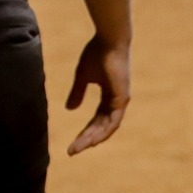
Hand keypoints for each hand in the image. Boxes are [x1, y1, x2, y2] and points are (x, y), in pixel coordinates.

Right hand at [66, 35, 130, 153]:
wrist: (109, 40)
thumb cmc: (97, 53)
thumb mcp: (82, 75)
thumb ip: (77, 92)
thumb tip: (70, 109)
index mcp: (109, 97)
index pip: (96, 120)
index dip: (85, 132)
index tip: (72, 143)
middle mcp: (117, 102)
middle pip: (101, 127)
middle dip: (86, 140)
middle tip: (72, 151)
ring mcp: (121, 101)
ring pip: (107, 128)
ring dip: (92, 139)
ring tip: (78, 148)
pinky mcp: (122, 99)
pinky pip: (113, 121)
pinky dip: (103, 132)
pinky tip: (92, 140)